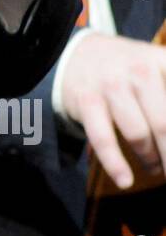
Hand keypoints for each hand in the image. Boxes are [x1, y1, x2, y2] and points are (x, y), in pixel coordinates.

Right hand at [61, 34, 165, 188]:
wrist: (78, 55)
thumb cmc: (128, 69)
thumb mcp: (157, 67)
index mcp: (162, 61)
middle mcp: (140, 70)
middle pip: (164, 125)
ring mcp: (111, 85)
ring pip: (138, 134)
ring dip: (150, 159)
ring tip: (155, 168)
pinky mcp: (87, 101)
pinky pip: (103, 139)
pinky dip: (115, 164)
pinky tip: (126, 181)